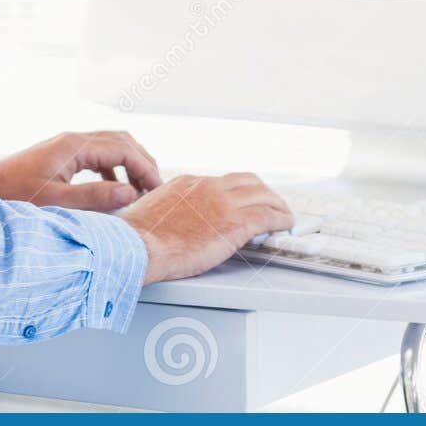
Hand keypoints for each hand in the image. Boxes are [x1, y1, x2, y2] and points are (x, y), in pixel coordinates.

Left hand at [0, 131, 163, 211]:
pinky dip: (112, 170)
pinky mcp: (60, 156)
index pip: (124, 149)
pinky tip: (114, 190)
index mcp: (75, 146)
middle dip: (142, 162)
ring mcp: (66, 146)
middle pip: (121, 141)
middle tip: (156, 187)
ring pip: (110, 146)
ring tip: (141, 189)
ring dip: (129, 165)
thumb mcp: (56, 202)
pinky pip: (96, 156)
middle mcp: (72, 140)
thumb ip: (95, 198)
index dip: (145, 168)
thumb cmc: (13, 196)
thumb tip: (131, 193)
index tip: (158, 189)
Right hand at [118, 174, 292, 283]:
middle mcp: (209, 187)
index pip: (222, 182)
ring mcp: (224, 203)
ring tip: (284, 214)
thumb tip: (176, 220)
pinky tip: (286, 224)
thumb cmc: (140, 236)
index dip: (238, 191)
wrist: (139, 244)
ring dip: (277, 204)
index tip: (243, 200)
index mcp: (189, 183)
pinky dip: (281, 219)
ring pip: (263, 195)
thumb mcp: (155, 210)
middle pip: (248, 181)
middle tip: (270, 202)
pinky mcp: (235, 223)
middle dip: (263, 191)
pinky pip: (268, 216)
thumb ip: (172, 209)